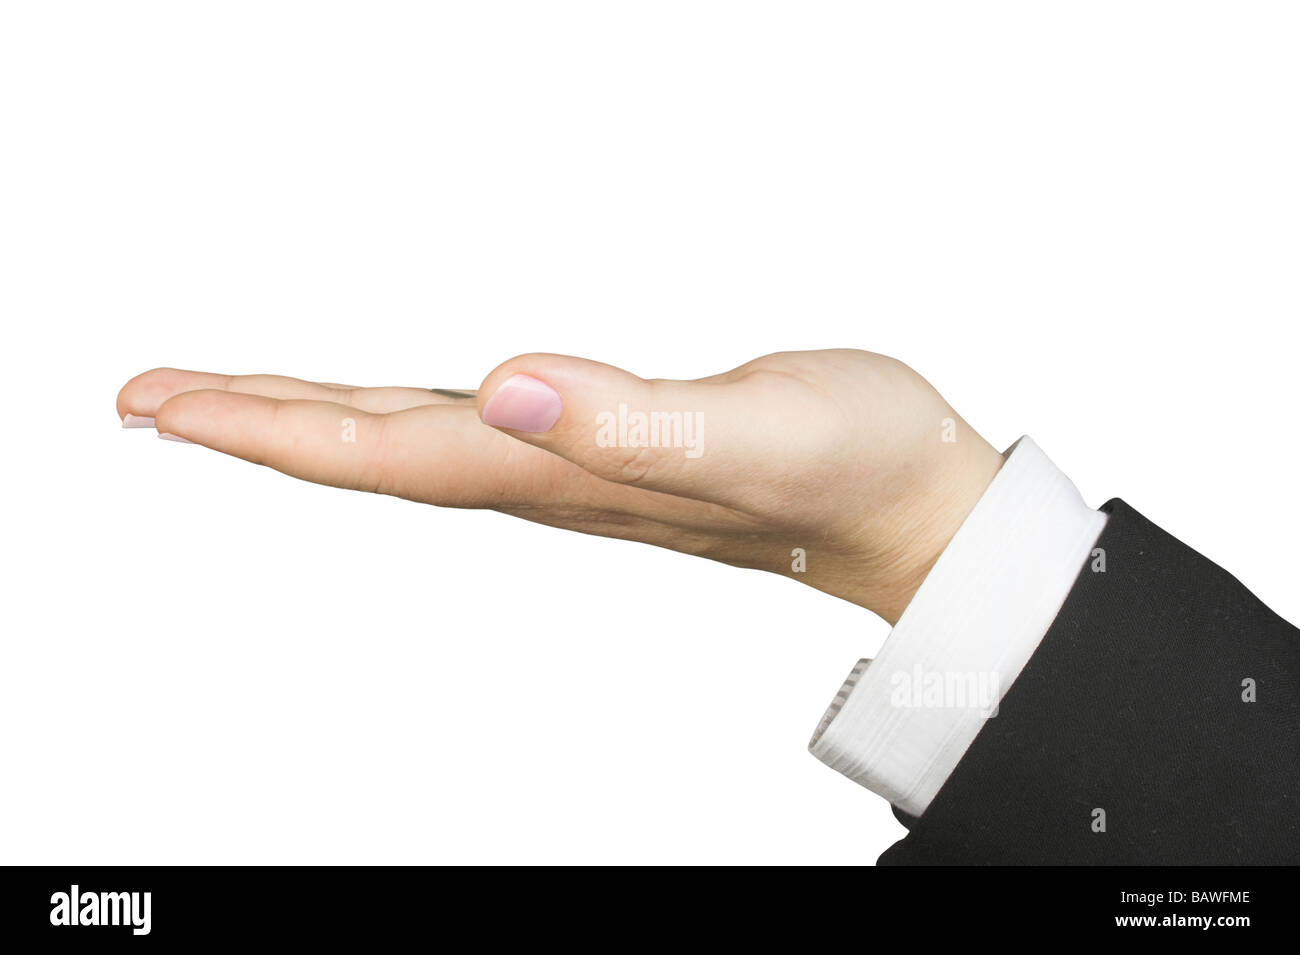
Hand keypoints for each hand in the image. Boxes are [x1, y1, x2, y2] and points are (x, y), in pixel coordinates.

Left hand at [117, 349, 1003, 622]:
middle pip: (369, 452)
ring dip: (310, 425)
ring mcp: (571, 466)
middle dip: (253, 425)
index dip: (266, 428)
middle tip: (146, 399)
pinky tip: (383, 410)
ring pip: (408, 444)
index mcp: (563, 471)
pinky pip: (463, 430)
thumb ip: (634, 420)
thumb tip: (506, 385)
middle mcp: (548, 475)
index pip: (382, 451)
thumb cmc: (849, 462)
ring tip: (231, 405)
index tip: (161, 405)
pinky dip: (392, 418)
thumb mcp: (758, 429)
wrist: (907, 504)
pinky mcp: (602, 446)